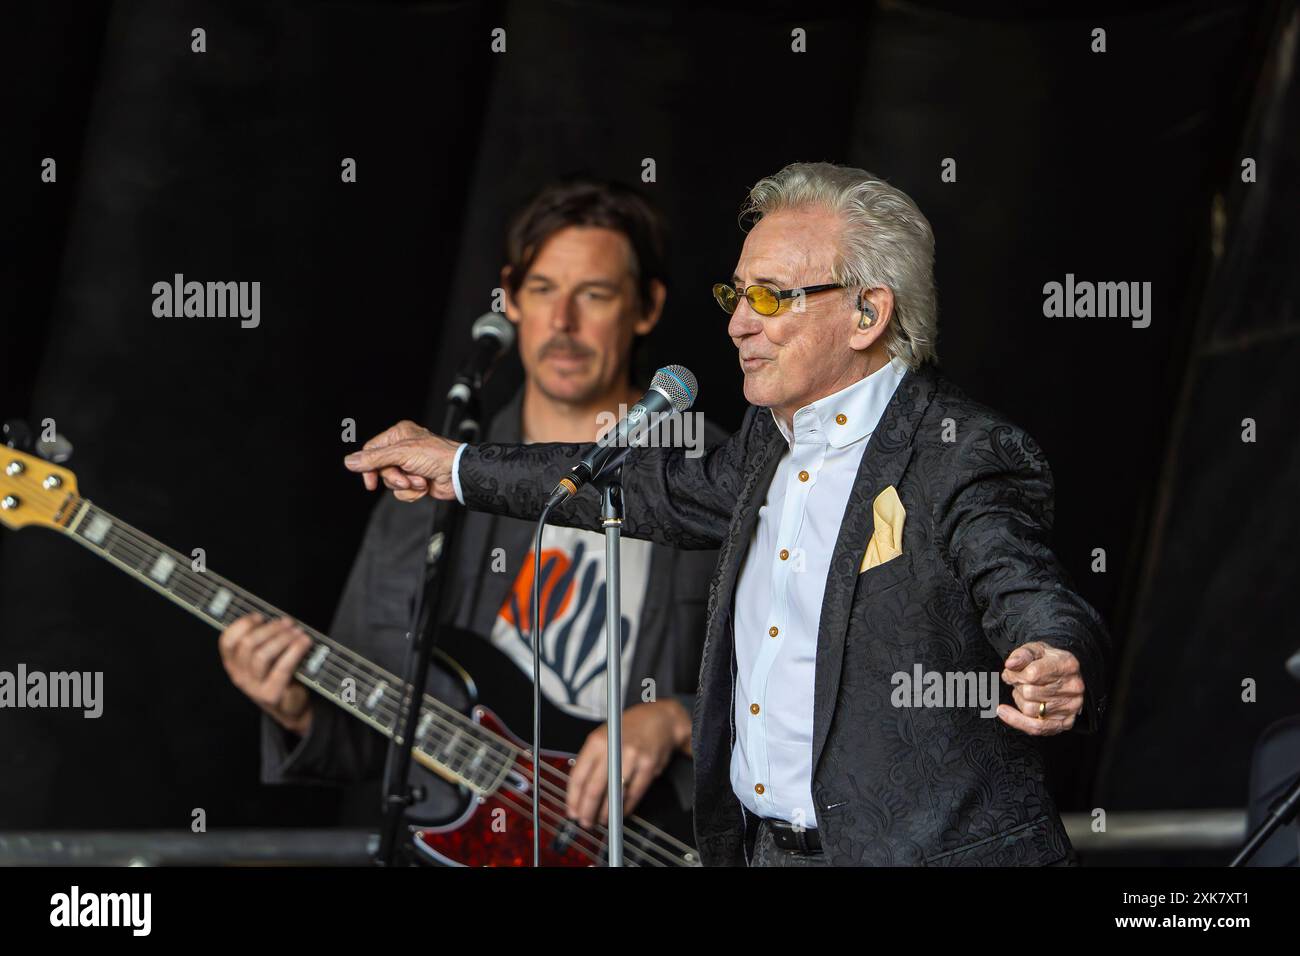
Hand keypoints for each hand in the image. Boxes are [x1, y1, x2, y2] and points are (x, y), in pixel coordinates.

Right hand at [218, 612, 314, 735]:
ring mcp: (253, 688)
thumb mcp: (266, 658)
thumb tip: (281, 619)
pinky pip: (282, 668)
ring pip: (262, 655)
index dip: (243, 624)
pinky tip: (304, 642)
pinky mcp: (271, 695)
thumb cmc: (279, 675)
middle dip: (270, 628)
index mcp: (233, 664)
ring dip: (283, 638)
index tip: (260, 616)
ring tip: (298, 632)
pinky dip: (295, 651)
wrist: (290, 707)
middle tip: (288, 623)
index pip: (227, 641)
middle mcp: (239, 676)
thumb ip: (265, 640)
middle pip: (247, 644)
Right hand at [342, 420, 459, 501]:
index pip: (371, 450)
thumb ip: (374, 459)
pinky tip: (424, 487)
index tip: (370, 482)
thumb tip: (349, 461)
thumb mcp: (402, 454)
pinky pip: (402, 492)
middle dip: (394, 478)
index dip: (368, 467)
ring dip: (406, 485)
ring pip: (391, 482)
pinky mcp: (415, 481)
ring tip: (421, 481)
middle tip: (406, 479)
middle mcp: (402, 448)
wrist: (459, 475)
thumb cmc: (437, 457)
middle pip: (380, 469)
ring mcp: (409, 466)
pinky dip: (413, 493)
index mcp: (398, 434)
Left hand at [565, 700, 690, 826]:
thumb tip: (579, 791)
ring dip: (606, 813)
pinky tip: (620, 812)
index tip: (572, 810)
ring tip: (602, 820)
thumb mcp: (604, 736)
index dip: (573, 798)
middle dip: (587, 810)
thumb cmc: (630, 729)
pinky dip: (625, 808)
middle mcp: (613, 749)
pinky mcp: (648, 766)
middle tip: (585, 821)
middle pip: (594, 789)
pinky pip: (633, 794)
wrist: (659, 719)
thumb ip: (592, 760)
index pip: (578, 776)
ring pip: (614, 795)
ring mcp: (631, 758)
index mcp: (597, 741)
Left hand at [997, 641, 1084, 735]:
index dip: (1014, 674)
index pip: (1032, 674)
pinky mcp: (1066, 722)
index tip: (1010, 672)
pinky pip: (1037, 727)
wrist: (1065, 674)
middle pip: (1029, 693)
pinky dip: (1016, 721)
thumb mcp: (1036, 650)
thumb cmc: (1048, 661)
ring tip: (1026, 691)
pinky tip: (1003, 712)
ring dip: (1020, 700)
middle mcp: (1074, 687)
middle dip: (1017, 686)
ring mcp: (1071, 706)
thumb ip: (1022, 654)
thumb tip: (1010, 664)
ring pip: (1029, 709)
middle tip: (1020, 681)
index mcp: (1067, 665)